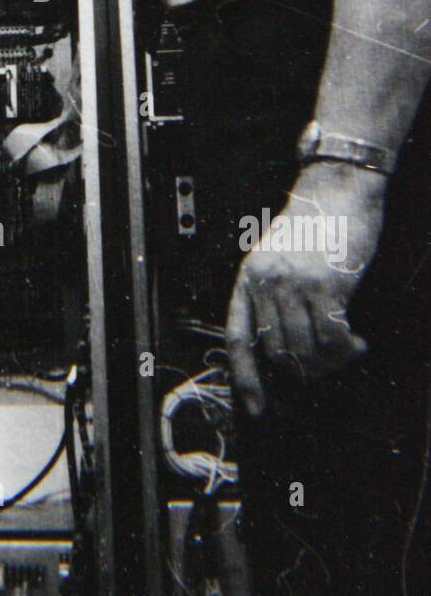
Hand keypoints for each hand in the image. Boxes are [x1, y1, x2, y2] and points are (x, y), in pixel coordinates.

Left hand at [226, 162, 385, 415]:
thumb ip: (272, 296)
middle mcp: (265, 281)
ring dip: (330, 362)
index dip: (245, 378)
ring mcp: (294, 283)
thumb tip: (282, 349)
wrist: (338, 189)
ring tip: (346, 351)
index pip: (239, 338)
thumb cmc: (313, 225)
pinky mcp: (326, 284)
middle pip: (278, 352)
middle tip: (327, 367)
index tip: (255, 406)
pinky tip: (357, 343)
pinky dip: (348, 349)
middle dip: (305, 370)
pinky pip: (334, 338)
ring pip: (307, 350)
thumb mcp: (277, 257)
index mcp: (247, 277)